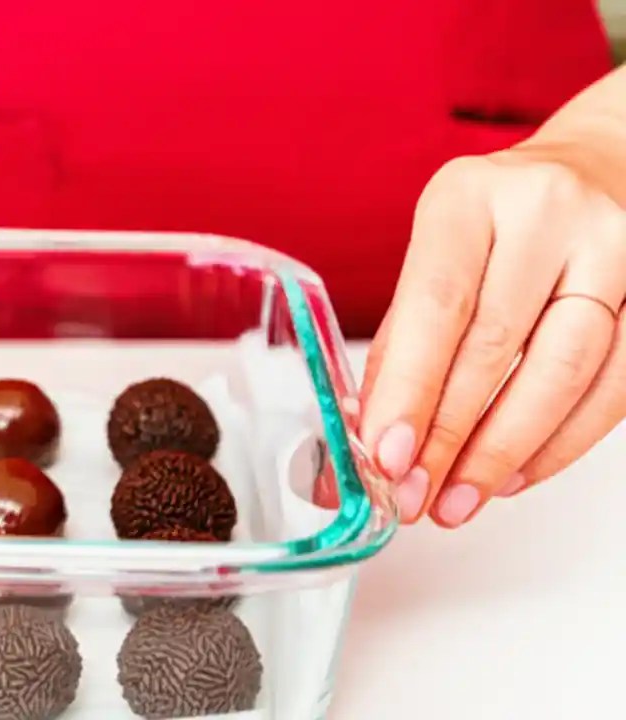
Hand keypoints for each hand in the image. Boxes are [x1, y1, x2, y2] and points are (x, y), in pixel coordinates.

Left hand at [361, 135, 625, 527]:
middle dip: (450, 437)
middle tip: (415, 496)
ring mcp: (615, 248)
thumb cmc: (501, 221)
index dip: (411, 390)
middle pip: (497, 345)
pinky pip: (614, 388)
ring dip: (505, 451)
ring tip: (460, 499)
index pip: (437, 307)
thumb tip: (371, 437)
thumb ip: (406, 340)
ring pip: (564, 373)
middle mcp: (548, 213)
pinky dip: (560, 444)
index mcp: (469, 197)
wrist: (599, 168)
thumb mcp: (436, 253)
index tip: (387, 456)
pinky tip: (514, 473)